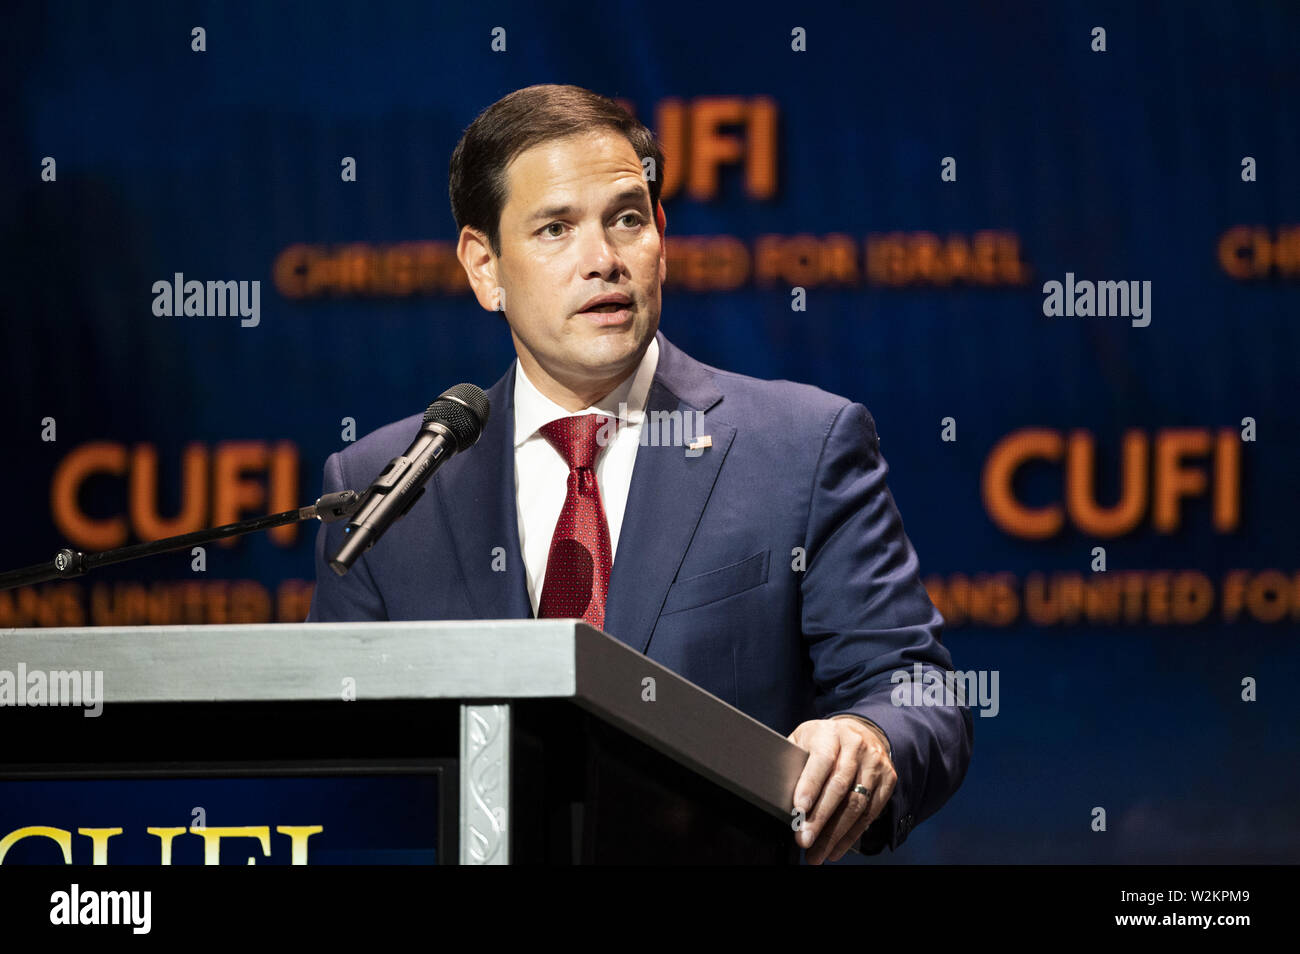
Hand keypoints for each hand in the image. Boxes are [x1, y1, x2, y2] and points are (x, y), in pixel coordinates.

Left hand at [786, 716, 896, 864]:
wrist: (860, 732)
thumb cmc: (822, 742)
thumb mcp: (804, 740)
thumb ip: (793, 760)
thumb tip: (774, 790)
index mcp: (830, 734)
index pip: (822, 760)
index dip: (810, 785)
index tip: (798, 809)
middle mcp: (856, 746)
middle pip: (839, 786)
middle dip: (820, 818)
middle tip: (804, 840)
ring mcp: (875, 764)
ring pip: (856, 804)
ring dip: (835, 834)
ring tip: (817, 853)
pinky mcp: (888, 781)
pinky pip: (869, 814)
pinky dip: (851, 835)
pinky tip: (835, 848)